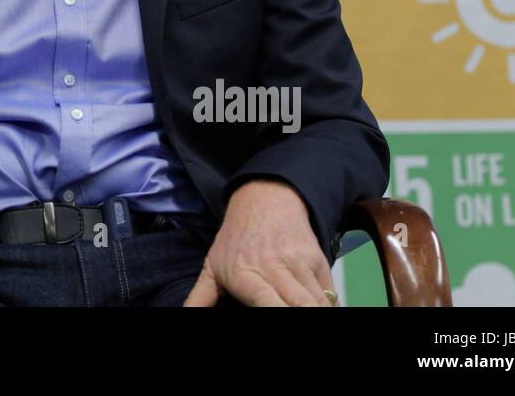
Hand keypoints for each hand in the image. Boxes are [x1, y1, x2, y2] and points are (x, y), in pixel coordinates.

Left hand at [184, 179, 334, 306]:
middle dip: (303, 314)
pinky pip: (329, 294)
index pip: (267, 304)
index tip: (277, 312)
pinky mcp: (317, 259)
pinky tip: (316, 305)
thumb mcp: (213, 266)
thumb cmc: (237, 238)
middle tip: (292, 311)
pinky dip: (326, 304)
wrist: (266, 199)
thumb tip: (185, 315)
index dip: (278, 312)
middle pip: (300, 307)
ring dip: (316, 310)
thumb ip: (201, 298)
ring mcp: (298, 263)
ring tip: (300, 306)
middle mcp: (273, 268)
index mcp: (244, 274)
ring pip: (317, 303)